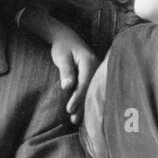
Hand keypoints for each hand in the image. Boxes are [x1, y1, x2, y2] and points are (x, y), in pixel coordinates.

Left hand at [21, 8, 98, 122]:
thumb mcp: (61, 57)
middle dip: (82, 106)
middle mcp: (96, 67)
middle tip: (73, 119)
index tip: (69, 108)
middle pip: (90, 90)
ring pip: (91, 91)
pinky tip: (80, 112)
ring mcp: (96, 71)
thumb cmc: (62, 47)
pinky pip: (90, 89)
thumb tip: (67, 87)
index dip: (78, 97)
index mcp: (89, 61)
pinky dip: (84, 100)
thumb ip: (65, 71)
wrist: (66, 38)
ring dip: (83, 106)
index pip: (85, 82)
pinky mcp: (93, 76)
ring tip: (75, 120)